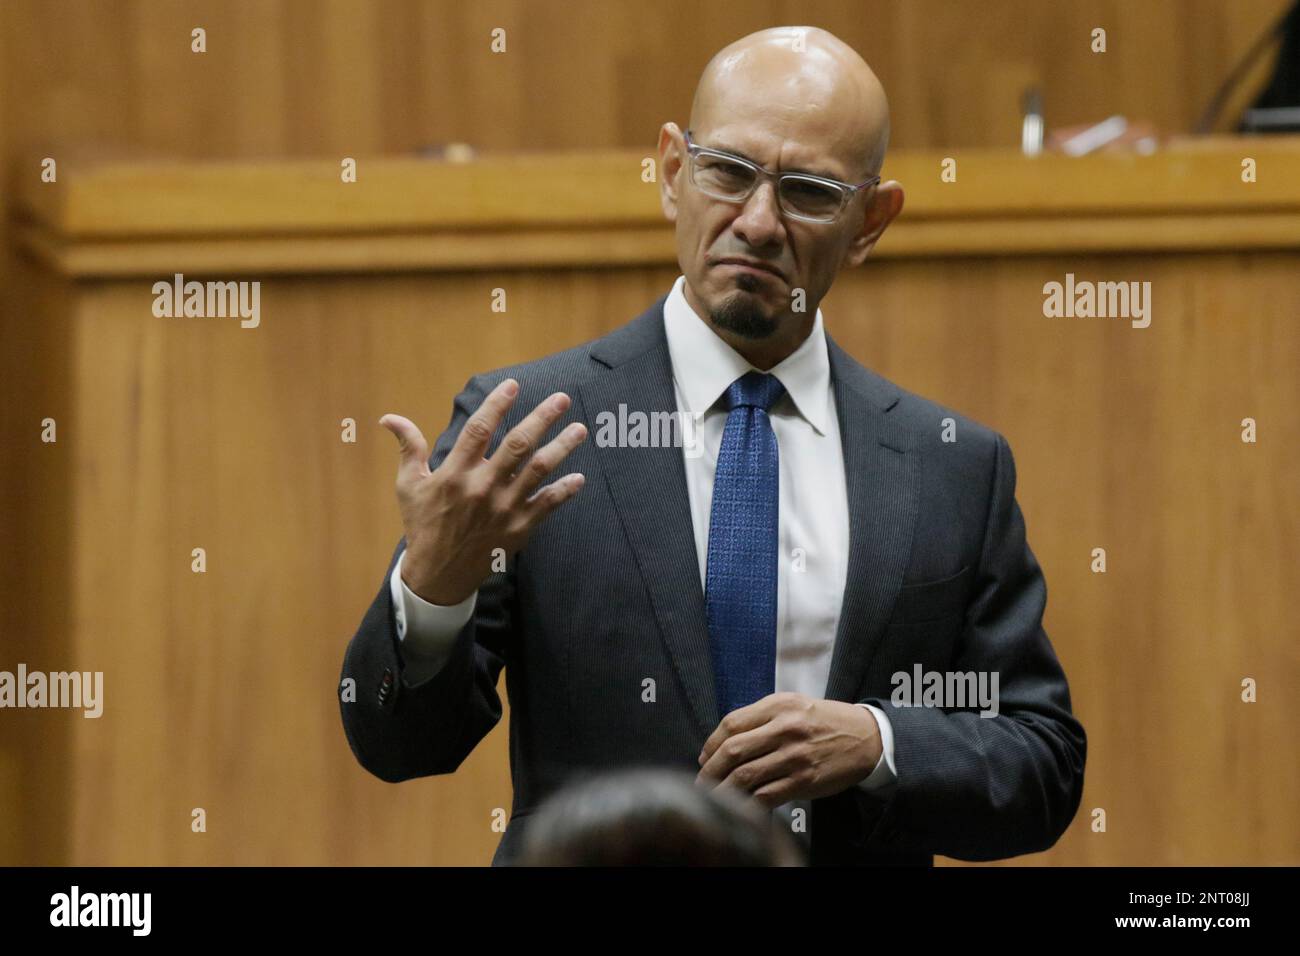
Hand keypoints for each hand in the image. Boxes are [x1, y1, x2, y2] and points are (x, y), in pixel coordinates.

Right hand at [379, 378, 587, 604]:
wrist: (437, 575)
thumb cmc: (423, 524)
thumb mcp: (409, 486)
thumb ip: (408, 448)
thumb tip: (389, 418)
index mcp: (455, 473)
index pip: (479, 430)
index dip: (497, 405)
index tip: (514, 385)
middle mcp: (482, 487)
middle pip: (518, 445)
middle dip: (542, 418)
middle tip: (562, 398)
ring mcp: (504, 509)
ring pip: (538, 471)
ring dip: (562, 448)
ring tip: (580, 429)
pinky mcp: (519, 529)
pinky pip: (547, 506)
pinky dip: (564, 491)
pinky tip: (579, 477)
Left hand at [696, 692, 881, 807]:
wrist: (866, 738)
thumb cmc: (824, 722)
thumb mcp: (793, 706)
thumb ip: (759, 719)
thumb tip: (720, 746)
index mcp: (779, 705)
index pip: (731, 723)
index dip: (710, 744)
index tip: (704, 758)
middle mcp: (785, 728)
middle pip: (733, 750)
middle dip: (710, 769)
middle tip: (702, 781)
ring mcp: (795, 756)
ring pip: (745, 775)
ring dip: (723, 789)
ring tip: (714, 797)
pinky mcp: (804, 781)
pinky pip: (766, 795)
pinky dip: (748, 803)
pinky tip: (741, 806)